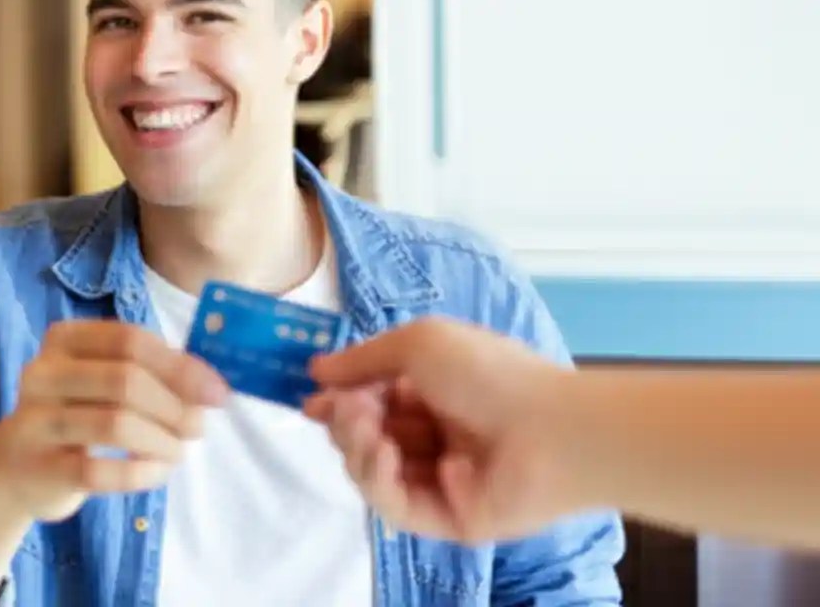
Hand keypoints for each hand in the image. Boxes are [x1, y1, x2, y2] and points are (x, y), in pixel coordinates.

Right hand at [0, 320, 228, 521]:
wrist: (13, 469)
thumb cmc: (74, 416)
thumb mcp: (101, 383)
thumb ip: (150, 375)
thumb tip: (211, 386)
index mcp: (64, 339)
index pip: (130, 340)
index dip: (180, 366)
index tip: (215, 392)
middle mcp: (42, 373)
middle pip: (125, 380)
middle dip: (174, 406)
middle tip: (198, 427)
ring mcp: (34, 421)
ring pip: (114, 424)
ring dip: (162, 441)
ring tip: (179, 451)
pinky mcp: (37, 467)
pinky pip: (98, 471)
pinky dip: (140, 473)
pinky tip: (156, 472)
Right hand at [304, 317, 581, 542]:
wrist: (552, 432)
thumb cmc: (490, 374)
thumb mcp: (419, 343)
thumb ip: (363, 359)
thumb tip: (316, 371)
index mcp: (434, 390)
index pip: (372, 398)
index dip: (340, 398)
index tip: (310, 397)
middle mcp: (435, 433)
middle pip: (365, 435)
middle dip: (346, 421)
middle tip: (346, 410)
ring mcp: (439, 479)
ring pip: (372, 470)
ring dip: (358, 448)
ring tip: (369, 431)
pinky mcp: (445, 518)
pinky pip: (394, 505)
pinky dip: (378, 480)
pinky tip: (384, 456)